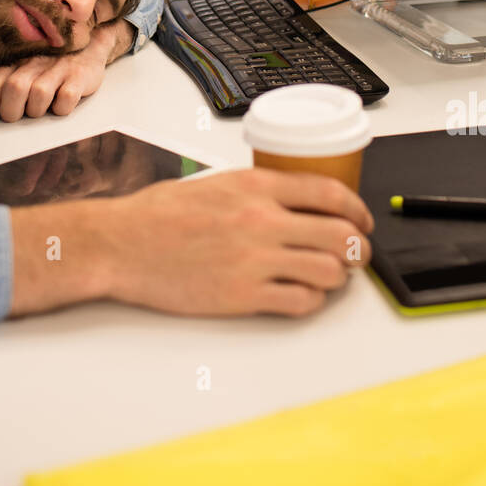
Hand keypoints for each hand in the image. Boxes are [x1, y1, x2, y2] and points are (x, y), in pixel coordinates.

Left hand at [0, 22, 132, 121]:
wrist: (86, 47)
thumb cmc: (44, 65)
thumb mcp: (12, 72)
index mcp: (14, 59)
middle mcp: (34, 60)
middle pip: (14, 89)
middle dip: (12, 111)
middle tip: (19, 113)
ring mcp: (59, 67)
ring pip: (40, 93)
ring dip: (38, 110)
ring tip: (41, 108)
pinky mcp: (81, 75)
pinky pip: (68, 97)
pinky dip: (62, 107)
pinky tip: (61, 103)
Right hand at [100, 167, 373, 316]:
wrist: (122, 244)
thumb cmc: (159, 214)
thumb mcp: (215, 183)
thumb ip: (257, 191)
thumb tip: (294, 202)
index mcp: (255, 186)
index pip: (329, 192)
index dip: (357, 209)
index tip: (363, 220)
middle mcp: (262, 220)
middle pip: (340, 234)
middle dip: (359, 248)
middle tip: (357, 254)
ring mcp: (254, 260)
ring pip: (329, 271)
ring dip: (337, 276)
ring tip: (330, 277)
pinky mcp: (242, 295)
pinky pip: (301, 302)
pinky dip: (311, 301)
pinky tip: (302, 296)